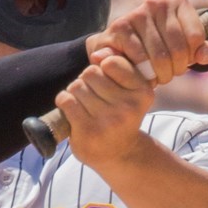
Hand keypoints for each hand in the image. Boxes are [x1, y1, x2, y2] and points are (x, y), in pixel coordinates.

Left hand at [55, 48, 156, 170]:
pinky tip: (72, 111)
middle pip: (91, 72)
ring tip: (84, 105)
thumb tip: (97, 53)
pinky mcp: (89, 131)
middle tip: (93, 96)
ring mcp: (109, 121)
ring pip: (77, 85)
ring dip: (75, 93)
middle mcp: (129, 107)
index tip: (107, 82)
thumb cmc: (120, 115)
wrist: (119, 153)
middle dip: (87, 81)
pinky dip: (64, 101)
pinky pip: (67, 100)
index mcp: (143, 92)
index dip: (103, 68)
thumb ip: (117, 65)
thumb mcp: (128, 89)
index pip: (111, 62)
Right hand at [85, 0, 207, 85]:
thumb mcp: (186, 49)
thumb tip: (205, 54)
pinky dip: (142, 72)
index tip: (183, 62)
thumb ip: (204, 52)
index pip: (197, 37)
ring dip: (159, 74)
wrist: (118, 48)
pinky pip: (140, 59)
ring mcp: (137, 13)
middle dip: (175, 70)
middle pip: (179, 49)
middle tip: (167, 74)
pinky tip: (140, 72)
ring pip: (160, 57)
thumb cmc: (157, 48)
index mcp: (177, 2)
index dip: (192, 57)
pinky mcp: (120, 27)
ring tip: (154, 75)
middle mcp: (157, 2)